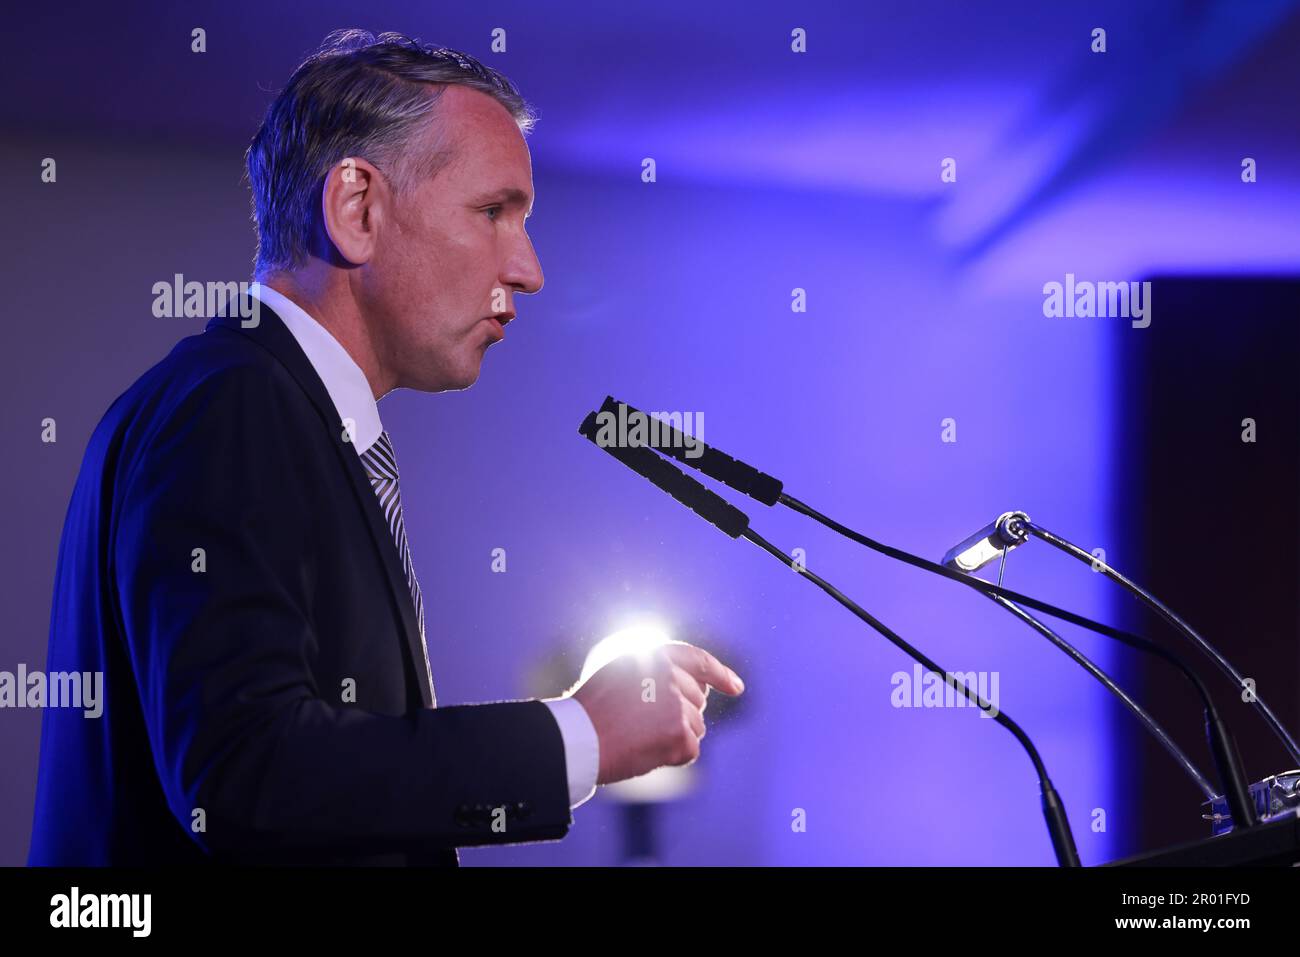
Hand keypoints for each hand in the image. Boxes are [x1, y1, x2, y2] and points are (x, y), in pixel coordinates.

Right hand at [571, 641, 744, 785]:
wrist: (577, 738)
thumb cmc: (590, 712)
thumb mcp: (619, 675)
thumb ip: (653, 674)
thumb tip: (693, 691)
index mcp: (655, 656)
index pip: (698, 660)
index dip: (720, 674)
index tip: (736, 687)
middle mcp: (671, 676)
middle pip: (697, 702)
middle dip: (681, 717)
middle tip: (646, 727)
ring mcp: (677, 704)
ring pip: (695, 728)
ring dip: (674, 738)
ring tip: (639, 738)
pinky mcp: (679, 733)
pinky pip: (689, 750)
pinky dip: (672, 756)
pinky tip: (646, 752)